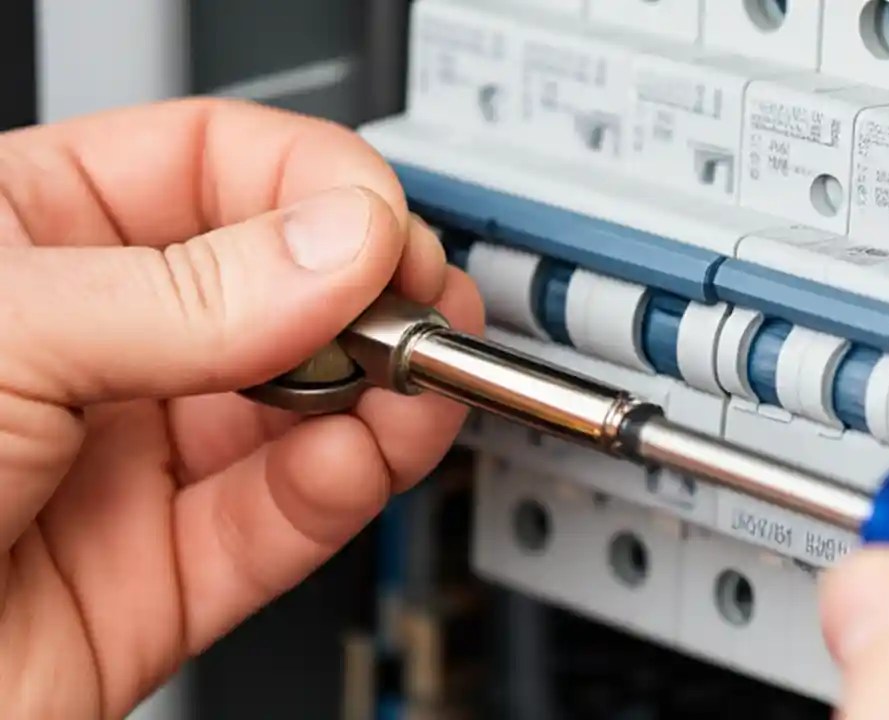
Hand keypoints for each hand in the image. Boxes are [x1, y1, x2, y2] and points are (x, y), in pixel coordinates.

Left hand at [0, 99, 482, 717]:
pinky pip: (284, 517)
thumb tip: (341, 246)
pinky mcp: (164, 576)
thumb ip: (187, 292)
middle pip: (276, 288)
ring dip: (375, 392)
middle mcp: (90, 345)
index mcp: (21, 237)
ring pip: (299, 409)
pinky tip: (380, 447)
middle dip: (360, 294)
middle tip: (412, 308)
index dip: (309, 186)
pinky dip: (347, 484)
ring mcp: (128, 463)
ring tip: (419, 377)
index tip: (372, 225)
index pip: (209, 167)